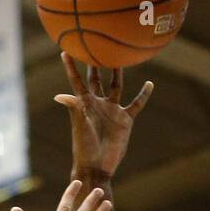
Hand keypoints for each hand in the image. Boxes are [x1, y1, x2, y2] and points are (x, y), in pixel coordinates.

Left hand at [56, 55, 152, 179]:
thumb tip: (59, 96)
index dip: (70, 67)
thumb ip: (74, 108)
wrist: (98, 166)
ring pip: (116, 86)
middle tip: (95, 44)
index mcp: (84, 104)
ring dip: (117, 73)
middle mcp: (98, 104)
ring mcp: (112, 110)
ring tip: (120, 57)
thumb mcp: (79, 126)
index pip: (77, 81)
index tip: (65, 51)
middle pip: (97, 79)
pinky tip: (150, 83)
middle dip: (95, 63)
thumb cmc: (84, 147)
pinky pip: (136, 104)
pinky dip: (143, 94)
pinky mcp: (125, 120)